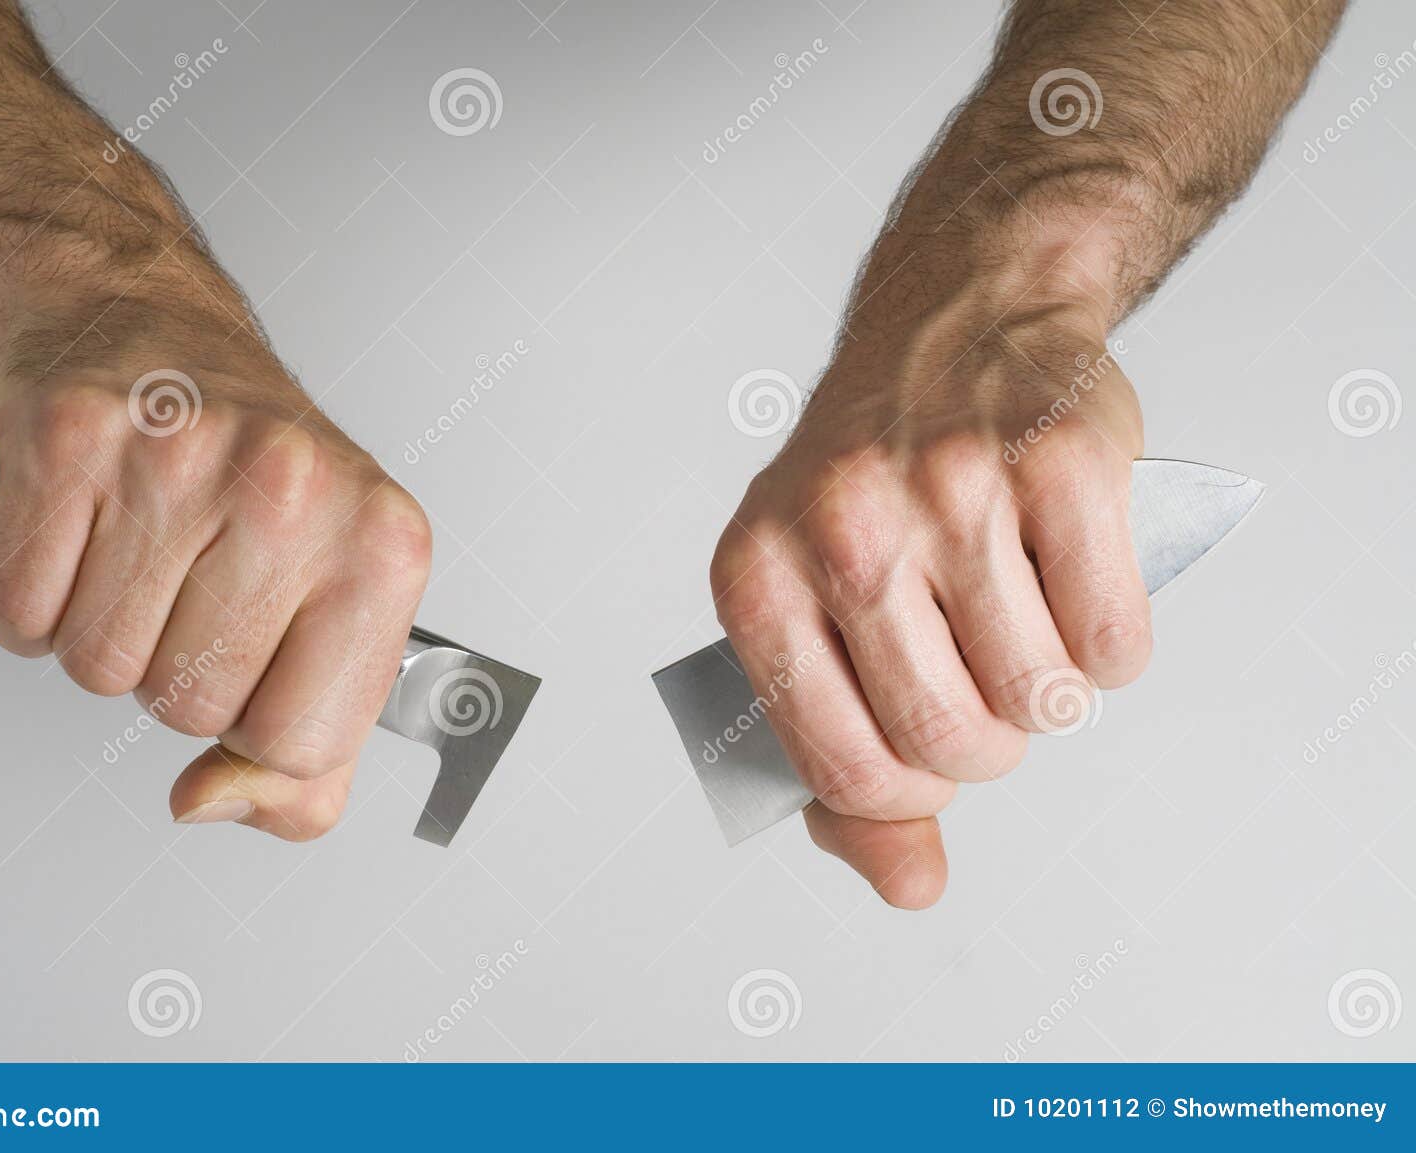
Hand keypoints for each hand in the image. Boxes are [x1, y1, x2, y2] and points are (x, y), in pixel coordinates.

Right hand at [0, 338, 430, 840]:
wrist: (153, 325)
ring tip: (136, 554)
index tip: (252, 674)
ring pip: (95, 670)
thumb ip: (305, 753)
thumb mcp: (331, 608)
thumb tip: (209, 803)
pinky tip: (79, 536)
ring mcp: (178, 458)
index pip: (298, 740)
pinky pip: (18, 615)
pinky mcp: (71, 436)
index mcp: (380, 548)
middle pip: (186, 709)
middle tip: (187, 588)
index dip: (254, 730)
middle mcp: (291, 492)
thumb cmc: (253, 477)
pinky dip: (33, 601)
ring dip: (100, 636)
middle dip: (172, 676)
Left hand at [710, 232, 1150, 906]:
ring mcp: (954, 489)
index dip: (909, 793)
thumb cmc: (874, 488)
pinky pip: (1116, 642)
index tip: (926, 752)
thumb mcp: (813, 615)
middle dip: (988, 746)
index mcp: (756, 578)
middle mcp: (843, 529)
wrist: (950, 322)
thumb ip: (844, 765)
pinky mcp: (1061, 459)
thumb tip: (911, 884)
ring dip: (1050, 693)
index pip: (845, 773)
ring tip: (1024, 625)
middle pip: (953, 745)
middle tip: (985, 682)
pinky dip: (1112, 645)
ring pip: (1042, 699)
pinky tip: (1074, 585)